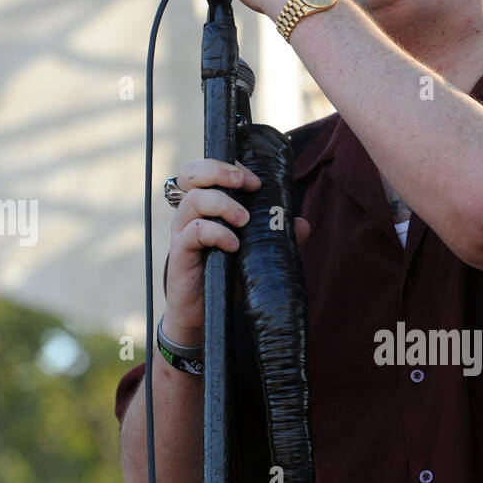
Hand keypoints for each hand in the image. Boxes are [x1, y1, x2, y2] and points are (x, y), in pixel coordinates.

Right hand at [163, 158, 310, 342]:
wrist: (204, 316)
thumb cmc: (226, 278)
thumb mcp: (255, 254)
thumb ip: (276, 238)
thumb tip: (302, 224)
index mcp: (205, 207)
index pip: (206, 172)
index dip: (228, 166)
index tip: (256, 180)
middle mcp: (190, 214)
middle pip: (191, 174)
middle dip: (219, 170)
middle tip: (246, 183)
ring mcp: (182, 231)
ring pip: (193, 199)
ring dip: (223, 204)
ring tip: (245, 221)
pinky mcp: (180, 252)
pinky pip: (194, 232)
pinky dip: (216, 233)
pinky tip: (233, 246)